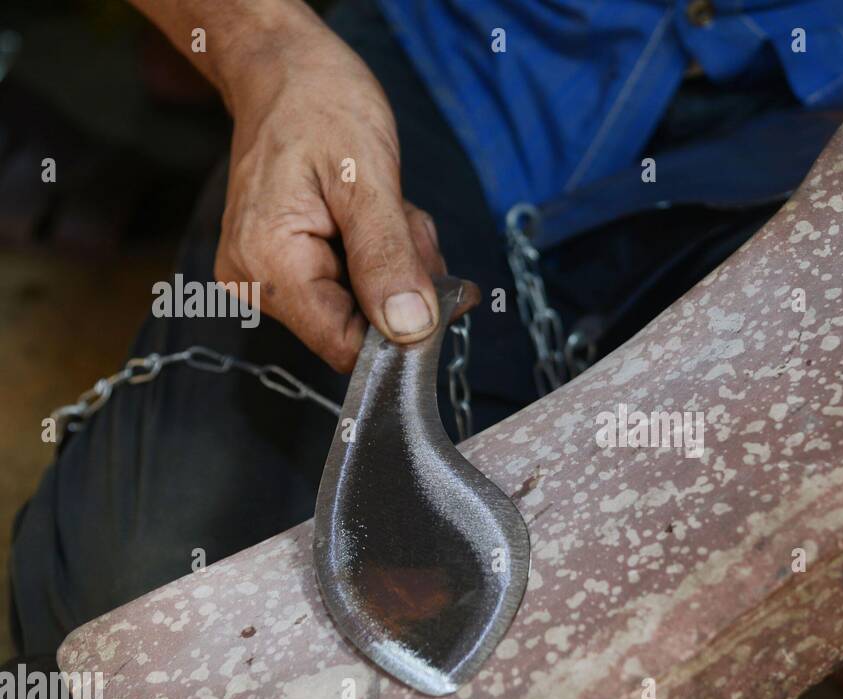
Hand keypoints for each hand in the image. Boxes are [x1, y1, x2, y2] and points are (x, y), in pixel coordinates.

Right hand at [214, 14, 444, 370]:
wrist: (282, 67)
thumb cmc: (318, 104)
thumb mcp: (368, 179)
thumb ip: (388, 259)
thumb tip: (411, 330)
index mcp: (269, 266)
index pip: (345, 346)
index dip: (402, 332)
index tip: (444, 295)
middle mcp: (257, 282)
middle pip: (358, 326)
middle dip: (402, 282)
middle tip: (407, 223)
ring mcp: (267, 275)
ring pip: (363, 305)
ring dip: (395, 262)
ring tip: (389, 207)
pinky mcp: (284, 265)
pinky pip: (352, 282)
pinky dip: (379, 253)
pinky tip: (375, 213)